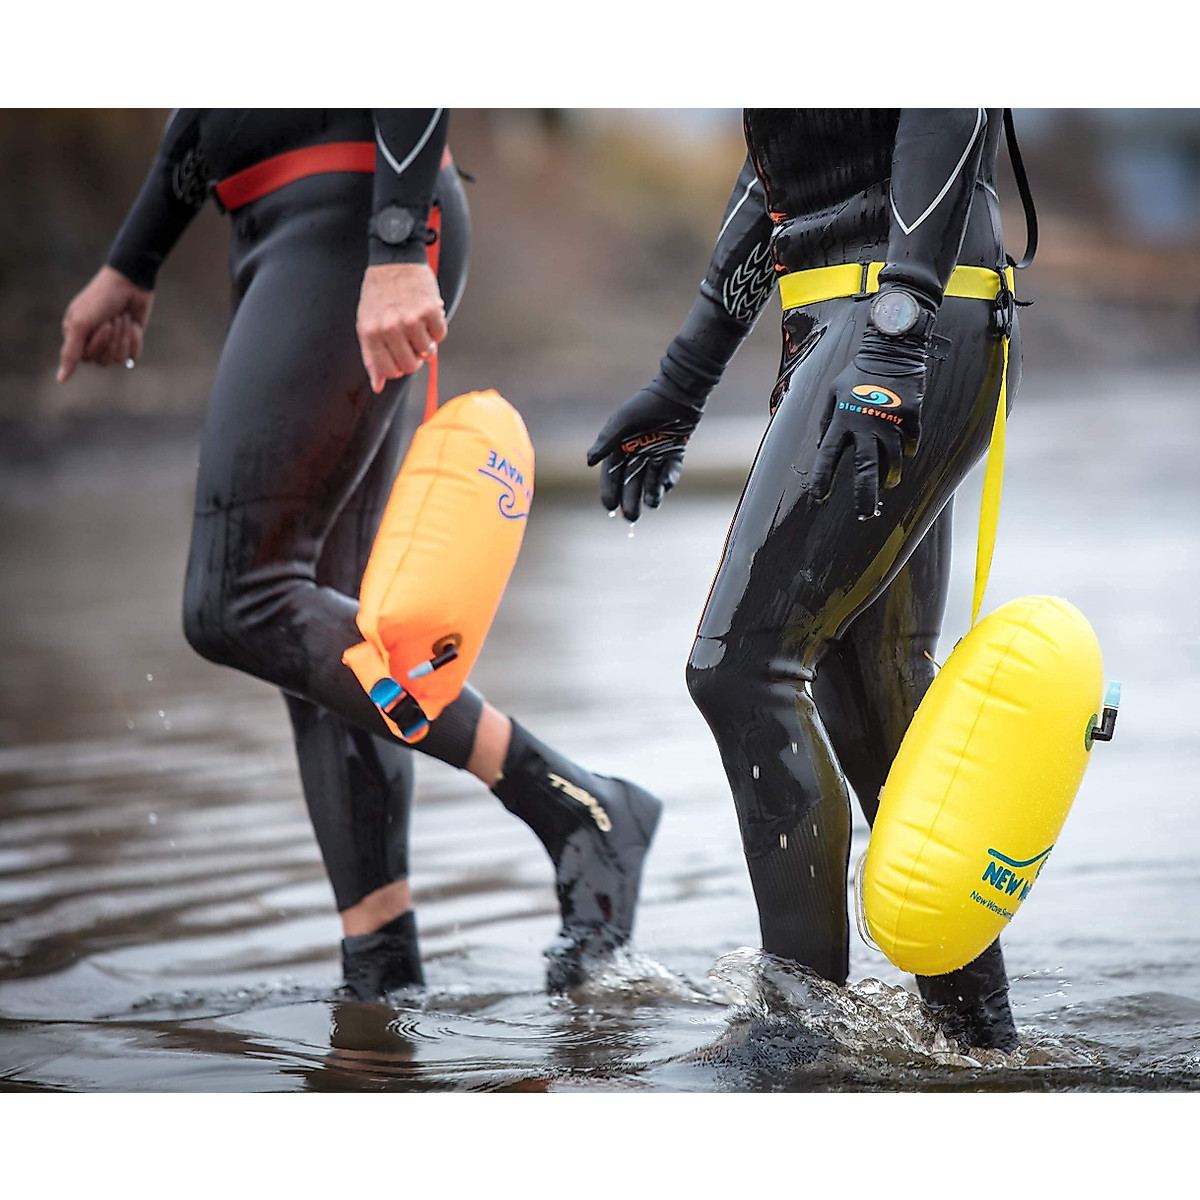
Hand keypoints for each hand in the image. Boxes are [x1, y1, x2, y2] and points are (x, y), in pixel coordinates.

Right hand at [57, 266, 153, 382]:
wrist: (128, 284)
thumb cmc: (100, 300)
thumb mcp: (80, 324)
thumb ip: (70, 353)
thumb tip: (60, 380)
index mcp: (76, 336)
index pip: (85, 358)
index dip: (97, 343)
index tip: (100, 323)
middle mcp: (93, 342)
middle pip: (103, 361)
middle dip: (111, 339)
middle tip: (112, 318)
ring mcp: (112, 342)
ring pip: (119, 359)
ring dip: (123, 336)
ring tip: (122, 317)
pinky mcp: (130, 341)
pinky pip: (134, 355)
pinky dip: (134, 338)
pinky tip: (132, 324)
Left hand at [356, 262, 446, 392]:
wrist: (394, 260)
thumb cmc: (379, 293)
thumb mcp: (367, 324)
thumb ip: (372, 356)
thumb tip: (378, 386)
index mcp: (371, 333)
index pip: (389, 371)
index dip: (398, 369)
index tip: (400, 359)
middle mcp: (390, 328)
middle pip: (411, 365)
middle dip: (414, 358)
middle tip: (411, 342)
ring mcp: (411, 319)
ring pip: (427, 352)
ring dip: (426, 341)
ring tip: (418, 324)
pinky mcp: (430, 310)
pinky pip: (440, 335)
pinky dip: (436, 329)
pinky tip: (427, 315)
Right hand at [587, 386, 701, 521]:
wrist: (677, 392)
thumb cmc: (645, 404)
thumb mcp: (623, 420)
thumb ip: (607, 440)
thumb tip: (589, 462)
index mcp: (620, 447)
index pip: (612, 474)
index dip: (610, 491)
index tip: (609, 507)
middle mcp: (637, 453)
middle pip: (632, 482)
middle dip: (630, 500)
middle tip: (631, 518)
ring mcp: (656, 454)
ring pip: (651, 480)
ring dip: (651, 493)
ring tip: (651, 505)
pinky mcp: (674, 453)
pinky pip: (670, 471)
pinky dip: (668, 479)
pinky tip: (666, 486)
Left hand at [810, 356, 923, 519]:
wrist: (891, 349)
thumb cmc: (858, 372)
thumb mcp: (832, 393)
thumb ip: (825, 421)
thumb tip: (819, 447)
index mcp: (842, 420)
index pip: (827, 456)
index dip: (822, 479)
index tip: (819, 499)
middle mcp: (865, 425)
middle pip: (865, 469)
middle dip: (864, 496)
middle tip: (865, 515)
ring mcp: (890, 422)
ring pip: (892, 461)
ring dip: (889, 477)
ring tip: (886, 484)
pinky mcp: (911, 418)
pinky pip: (910, 444)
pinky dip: (907, 452)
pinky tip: (905, 454)